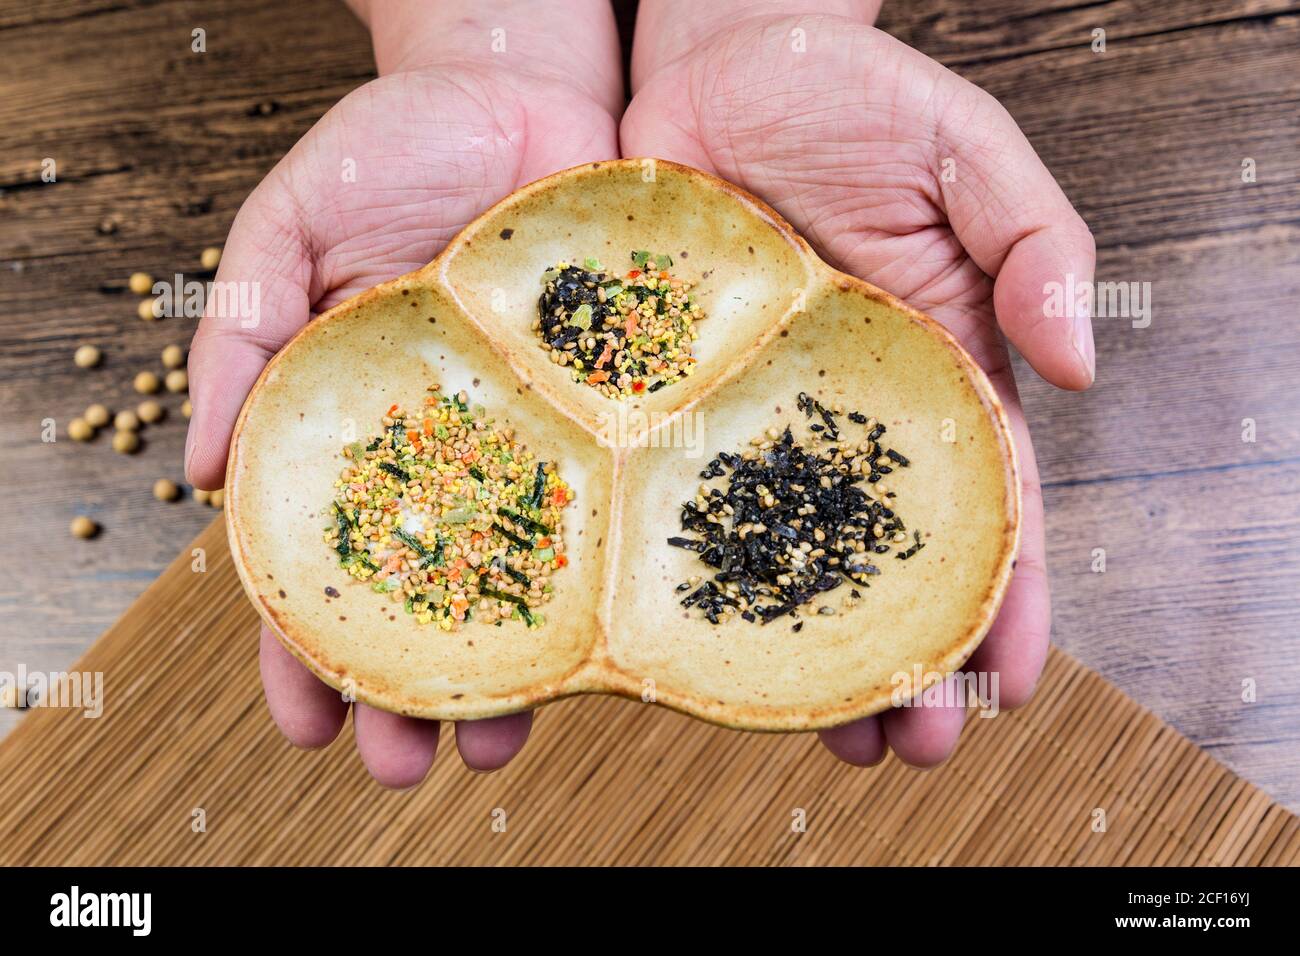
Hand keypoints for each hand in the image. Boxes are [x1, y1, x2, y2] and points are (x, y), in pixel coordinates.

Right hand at [186, 0, 621, 786]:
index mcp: (360, 422)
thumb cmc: (395, 146)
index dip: (304, 641)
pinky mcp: (618, 408)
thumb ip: (240, 334)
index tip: (305, 718)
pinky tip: (608, 642)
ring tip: (501, 741)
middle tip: (403, 762)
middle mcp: (452, 447)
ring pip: (525, 571)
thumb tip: (198, 467)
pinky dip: (611, 574)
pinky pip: (615, 501)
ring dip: (511, 663)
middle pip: (425, 589)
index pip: (320, 553)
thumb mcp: (289, 225)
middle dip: (410, 683)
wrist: (524, 88)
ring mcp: (541, 434)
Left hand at [623, 0, 1095, 766]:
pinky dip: (689, 574)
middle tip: (914, 748)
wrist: (708, 59)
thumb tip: (1079, 367)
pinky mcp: (668, 396)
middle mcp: (843, 410)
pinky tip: (692, 640)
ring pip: (780, 551)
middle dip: (907, 653)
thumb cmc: (844, 91)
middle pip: (882, 554)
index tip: (1014, 678)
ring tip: (821, 737)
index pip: (985, 500)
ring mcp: (751, 410)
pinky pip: (677, 496)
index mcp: (932, 367)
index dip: (1007, 592)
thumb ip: (1034, 241)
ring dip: (803, 647)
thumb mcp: (963, 147)